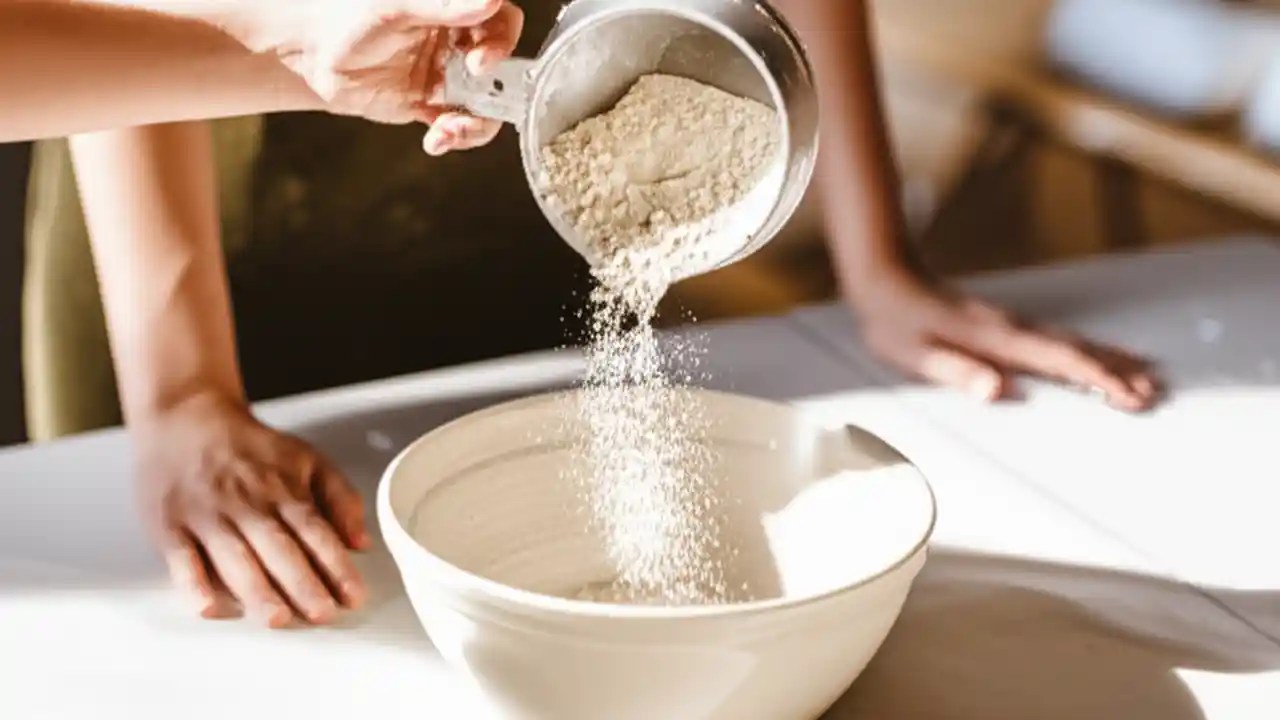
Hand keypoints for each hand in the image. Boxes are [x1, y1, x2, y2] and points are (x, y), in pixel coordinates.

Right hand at [134, 393, 369, 626]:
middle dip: (302, 583)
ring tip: (278, 619)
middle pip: (278, 548)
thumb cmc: (251, 448)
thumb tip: (361, 543)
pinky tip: (208, 607)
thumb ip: (340, 498)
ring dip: (257, 590)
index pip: (315, 532)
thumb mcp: (306, 459)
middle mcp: (246, 504)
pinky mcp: (170, 525)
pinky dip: (193, 583)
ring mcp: (206, 515)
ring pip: (235, 558)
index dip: (336, 565)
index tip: (353, 595)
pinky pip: (182, 558)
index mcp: (282, 489)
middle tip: (322, 615)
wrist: (186, 417)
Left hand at [246, 0, 523, 154]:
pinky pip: (458, 126)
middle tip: (468, 91)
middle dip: (493, 90)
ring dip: (475, 123)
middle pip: (500, 69)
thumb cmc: (348, 20)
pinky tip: (436, 140)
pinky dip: (453, 137)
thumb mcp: (395, 9)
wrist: (312, 56)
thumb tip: (489, 0)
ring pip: (484, 104)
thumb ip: (443, 6)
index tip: (483, 60)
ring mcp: (447, 78)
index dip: (502, 42)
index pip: (500, 22)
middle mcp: (456, 44)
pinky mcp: (431, 107)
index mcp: (454, 12)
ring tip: (450, 130)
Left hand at [847, 267, 1160, 411]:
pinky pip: (1055, 338)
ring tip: (1144, 376)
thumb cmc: (894, 321)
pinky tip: (1094, 354)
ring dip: (1108, 359)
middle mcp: (1011, 328)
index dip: (1096, 379)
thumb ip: (957, 372)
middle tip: (1154, 394)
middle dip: (1116, 372)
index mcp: (995, 339)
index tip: (1129, 396)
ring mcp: (1010, 323)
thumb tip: (995, 390)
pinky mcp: (1003, 324)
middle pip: (1075, 349)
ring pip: (1070, 341)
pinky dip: (1084, 349)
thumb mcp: (915, 354)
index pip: (1057, 361)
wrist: (886, 276)